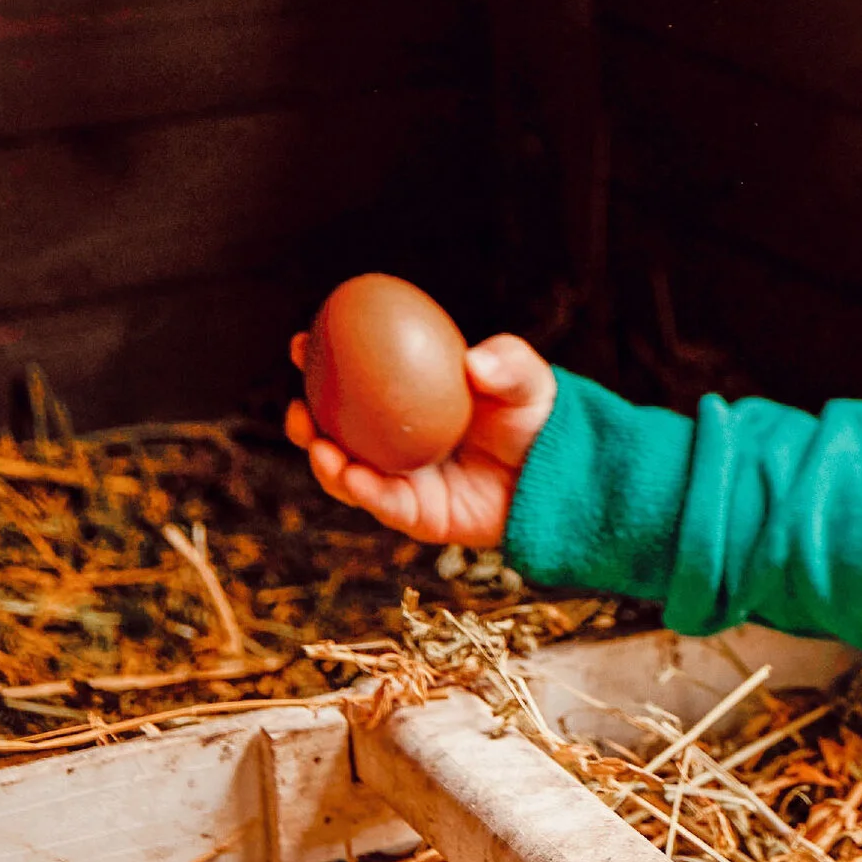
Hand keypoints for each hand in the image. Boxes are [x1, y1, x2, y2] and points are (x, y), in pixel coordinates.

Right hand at [285, 333, 554, 547]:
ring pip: (348, 475)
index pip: (355, 383)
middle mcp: (398, 443)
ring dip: (324, 462)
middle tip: (297, 405)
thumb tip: (474, 362)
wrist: (563, 475)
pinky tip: (352, 475)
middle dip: (305, 422)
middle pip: (336, 434)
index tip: (301, 343)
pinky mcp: (420, 517)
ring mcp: (406, 481)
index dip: (322, 365)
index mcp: (410, 404)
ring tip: (318, 445)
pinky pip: (384, 504)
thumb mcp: (526, 381)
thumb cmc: (539, 419)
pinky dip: (364, 491)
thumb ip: (506, 363)